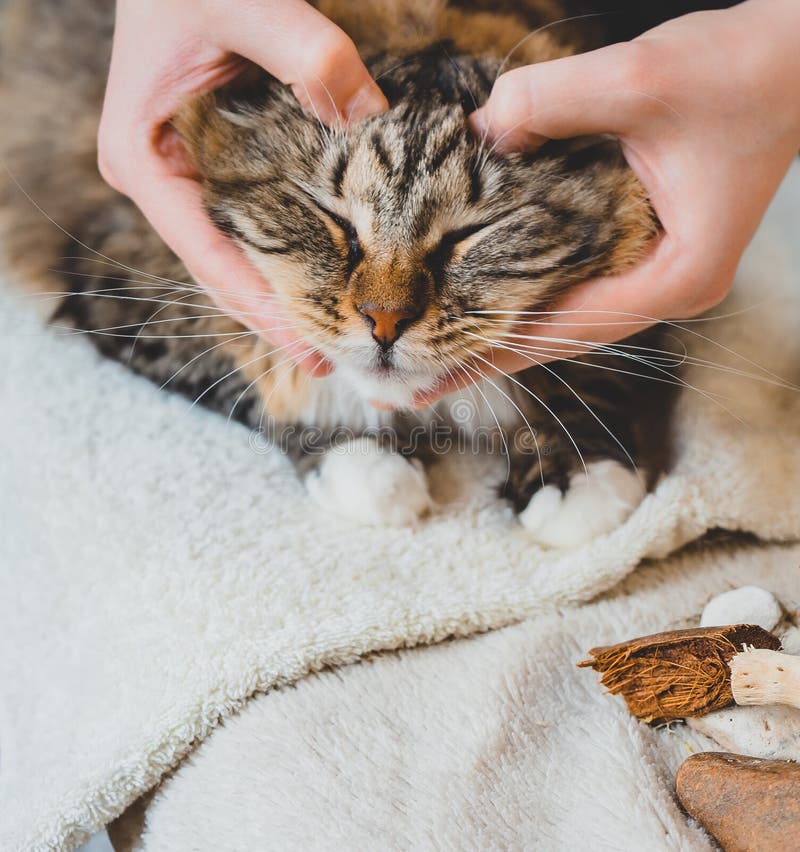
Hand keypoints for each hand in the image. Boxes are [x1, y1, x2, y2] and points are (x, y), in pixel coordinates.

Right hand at [98, 0, 386, 373]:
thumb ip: (306, 52)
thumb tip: (371, 114)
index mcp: (146, 160)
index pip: (210, 256)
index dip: (263, 306)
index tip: (310, 345)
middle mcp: (160, 180)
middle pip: (222, 269)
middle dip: (275, 315)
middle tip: (329, 358)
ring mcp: (182, 177)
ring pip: (234, 255)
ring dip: (279, 295)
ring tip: (327, 337)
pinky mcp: (208, 166)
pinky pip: (245, 227)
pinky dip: (282, 256)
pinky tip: (318, 281)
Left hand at [417, 0, 799, 403]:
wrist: (799, 61)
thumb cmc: (740, 71)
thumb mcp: (639, 78)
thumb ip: (547, 102)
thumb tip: (474, 131)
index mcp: (672, 277)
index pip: (559, 330)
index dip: (487, 353)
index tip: (426, 380)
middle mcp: (662, 290)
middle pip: (552, 341)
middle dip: (479, 362)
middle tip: (407, 391)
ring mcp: (654, 277)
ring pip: (558, 322)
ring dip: (494, 340)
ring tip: (430, 365)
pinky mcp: (643, 255)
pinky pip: (569, 291)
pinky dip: (519, 306)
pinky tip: (479, 314)